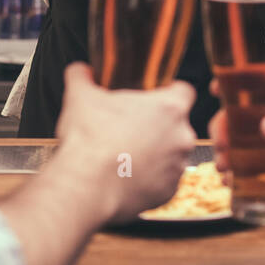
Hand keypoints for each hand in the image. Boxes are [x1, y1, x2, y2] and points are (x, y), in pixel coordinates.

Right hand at [54, 63, 196, 224]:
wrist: (86, 188)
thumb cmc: (89, 140)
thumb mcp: (80, 97)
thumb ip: (82, 76)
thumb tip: (80, 71)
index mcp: (169, 108)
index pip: (184, 90)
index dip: (169, 92)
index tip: (152, 97)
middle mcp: (182, 137)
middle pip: (177, 124)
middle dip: (157, 125)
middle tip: (130, 127)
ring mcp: (177, 168)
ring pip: (171, 154)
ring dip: (155, 154)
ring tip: (125, 155)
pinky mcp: (168, 193)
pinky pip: (163, 181)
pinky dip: (149, 179)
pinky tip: (126, 176)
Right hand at [210, 69, 264, 186]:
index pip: (259, 77)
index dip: (235, 80)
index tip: (216, 89)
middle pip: (245, 109)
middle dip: (227, 126)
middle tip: (221, 145)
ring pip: (248, 133)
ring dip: (232, 148)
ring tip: (224, 167)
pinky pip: (259, 155)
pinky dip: (244, 165)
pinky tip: (234, 178)